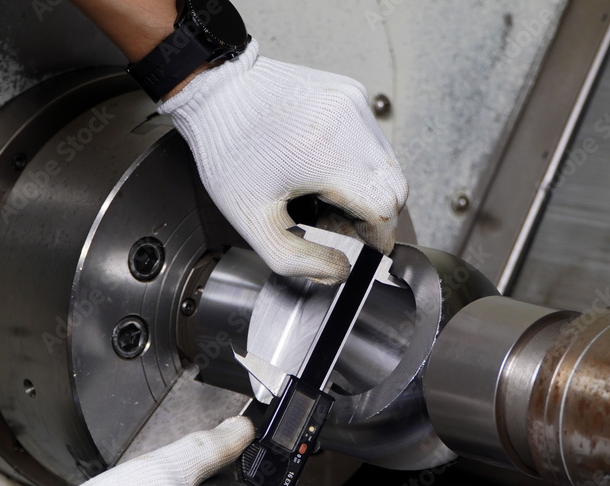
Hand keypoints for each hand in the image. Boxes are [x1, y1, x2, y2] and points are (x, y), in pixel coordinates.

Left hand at [161, 39, 408, 284]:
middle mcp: (349, 124)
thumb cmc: (227, 152)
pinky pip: (373, 139)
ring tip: (324, 194)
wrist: (216, 89)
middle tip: (335, 223)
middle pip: (394, 188)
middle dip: (373, 216)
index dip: (376, 237)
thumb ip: (297, 259)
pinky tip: (323, 165)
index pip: (384, 209)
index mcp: (327, 157)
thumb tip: (339, 271)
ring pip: (387, 163)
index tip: (361, 248)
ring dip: (367, 189)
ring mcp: (354, 104)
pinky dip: (359, 161)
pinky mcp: (352, 93)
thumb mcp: (253, 221)